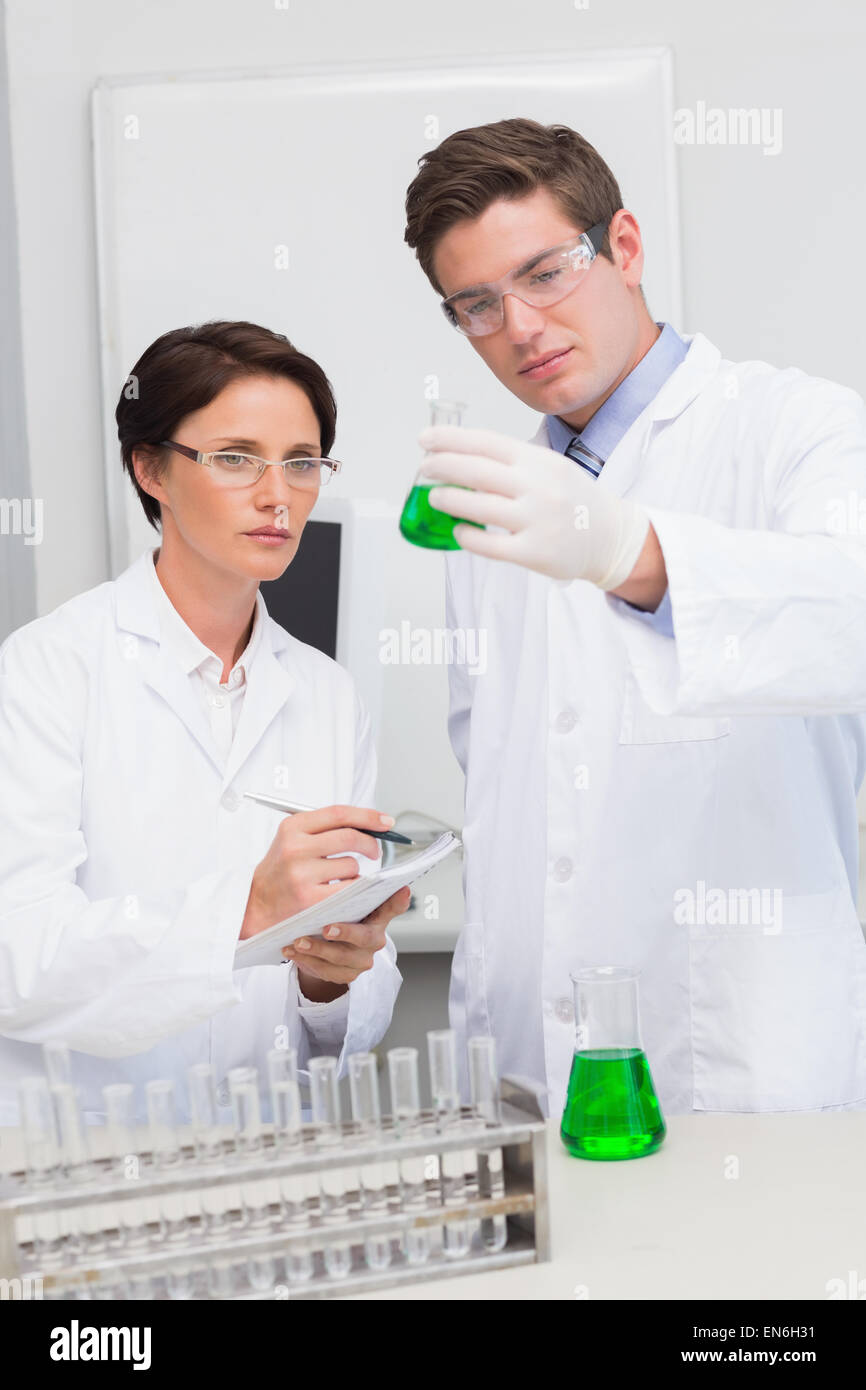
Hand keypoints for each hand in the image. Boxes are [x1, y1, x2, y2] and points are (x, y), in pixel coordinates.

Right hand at [239, 803, 392, 941]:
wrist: (257, 905)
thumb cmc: (281, 871)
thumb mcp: (293, 839)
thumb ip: (324, 828)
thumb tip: (368, 823)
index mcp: (292, 827)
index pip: (338, 814)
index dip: (367, 816)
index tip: (386, 821)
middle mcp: (295, 847)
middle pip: (350, 836)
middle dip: (370, 843)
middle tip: (374, 851)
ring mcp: (302, 874)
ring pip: (351, 865)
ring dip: (355, 872)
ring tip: (340, 877)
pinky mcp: (309, 898)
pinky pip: (348, 888)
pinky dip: (351, 888)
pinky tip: (342, 889)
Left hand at [282, 885, 411, 998]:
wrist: (329, 949)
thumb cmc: (340, 918)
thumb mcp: (348, 903)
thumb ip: (353, 890)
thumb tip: (352, 871)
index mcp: (378, 917)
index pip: (392, 907)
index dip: (398, 901)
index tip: (401, 889)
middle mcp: (374, 940)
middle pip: (365, 938)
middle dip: (345, 933)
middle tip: (326, 928)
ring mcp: (361, 960)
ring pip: (341, 958)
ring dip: (317, 950)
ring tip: (298, 941)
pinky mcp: (345, 975)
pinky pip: (326, 971)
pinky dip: (306, 961)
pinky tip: (292, 951)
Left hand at [419, 424, 649, 588]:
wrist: (609, 536)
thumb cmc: (571, 499)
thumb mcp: (549, 467)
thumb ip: (511, 462)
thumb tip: (460, 457)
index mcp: (538, 461)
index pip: (487, 442)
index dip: (451, 439)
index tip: (425, 440)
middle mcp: (537, 487)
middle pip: (477, 471)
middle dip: (442, 466)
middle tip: (424, 468)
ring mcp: (536, 520)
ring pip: (480, 507)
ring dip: (449, 499)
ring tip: (434, 496)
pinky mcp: (534, 552)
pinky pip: (491, 545)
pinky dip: (468, 536)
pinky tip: (458, 530)